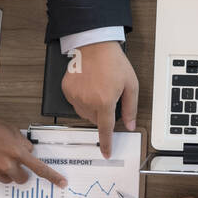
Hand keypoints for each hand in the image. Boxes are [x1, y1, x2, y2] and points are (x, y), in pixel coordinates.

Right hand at [0, 106, 68, 186]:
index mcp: (16, 151)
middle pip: (22, 179)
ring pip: (7, 179)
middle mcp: (6, 164)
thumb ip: (22, 143)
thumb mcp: (10, 130)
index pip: (39, 168)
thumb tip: (28, 152)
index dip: (52, 177)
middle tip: (15, 164)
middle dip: (22, 174)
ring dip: (6, 172)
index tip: (61, 183)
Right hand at [61, 41, 138, 157]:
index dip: (106, 143)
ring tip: (97, 88)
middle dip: (103, 113)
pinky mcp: (67, 90)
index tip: (106, 153)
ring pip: (85, 113)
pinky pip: (75, 103)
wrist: (94, 44)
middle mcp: (88, 101)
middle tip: (108, 95)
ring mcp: (75, 96)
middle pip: (96, 120)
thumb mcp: (131, 84)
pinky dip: (82, 98)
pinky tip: (88, 85)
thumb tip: (130, 125)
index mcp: (105, 101)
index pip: (105, 129)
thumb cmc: (113, 61)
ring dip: (92, 107)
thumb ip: (131, 108)